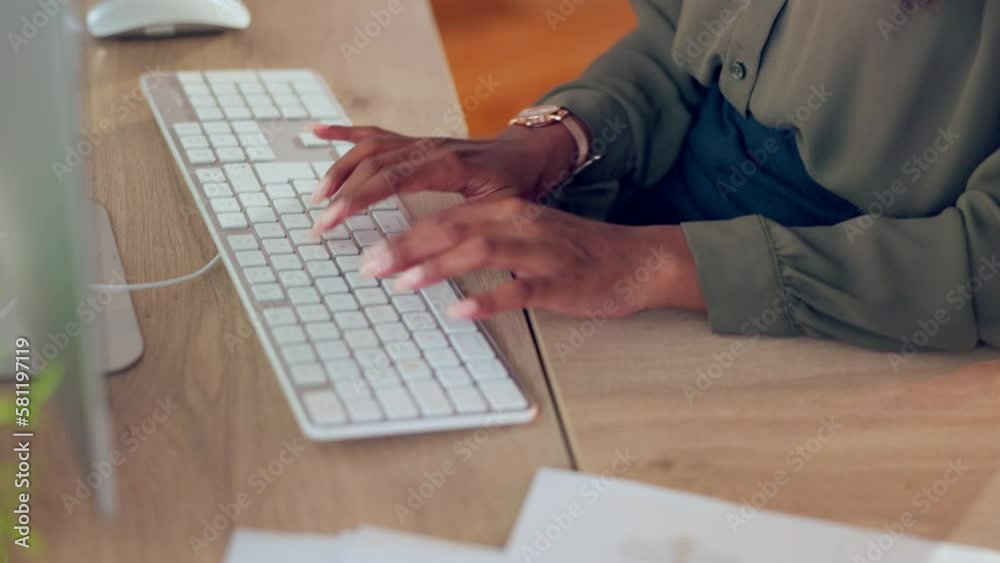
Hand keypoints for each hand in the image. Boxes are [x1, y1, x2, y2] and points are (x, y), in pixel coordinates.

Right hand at [308, 123, 579, 236]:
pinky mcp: (416, 143)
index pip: (390, 178)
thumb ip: (467, 226)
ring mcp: (421, 142)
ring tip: (318, 196)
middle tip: (319, 225)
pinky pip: (376, 134)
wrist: (530, 155)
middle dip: (342, 194)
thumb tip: (431, 252)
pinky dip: (345, 131)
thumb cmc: (518, 184)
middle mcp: (429, 147)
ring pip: (370, 148)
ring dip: (340, 170)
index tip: (333, 220)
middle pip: (373, 164)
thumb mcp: (501, 210)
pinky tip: (318, 130)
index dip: (358, 199)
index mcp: (448, 164)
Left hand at [358, 199, 705, 318]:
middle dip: (406, 248)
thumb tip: (427, 255)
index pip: (445, 218)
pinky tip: (460, 312)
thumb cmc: (572, 253)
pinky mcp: (558, 282)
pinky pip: (518, 290)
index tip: (368, 253)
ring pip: (480, 251)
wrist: (634, 260)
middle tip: (369, 267)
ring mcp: (539, 252)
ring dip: (437, 266)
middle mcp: (519, 224)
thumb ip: (480, 239)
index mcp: (506, 211)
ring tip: (403, 283)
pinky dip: (487, 300)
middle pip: (453, 229)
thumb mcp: (524, 235)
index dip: (403, 235)